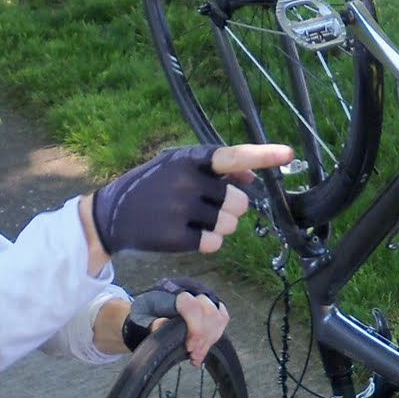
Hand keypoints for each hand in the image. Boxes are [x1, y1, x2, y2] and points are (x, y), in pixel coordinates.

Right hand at [92, 142, 292, 254]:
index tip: (288, 154)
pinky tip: (186, 234)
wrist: (110, 215)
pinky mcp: (175, 236)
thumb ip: (215, 170)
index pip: (233, 155)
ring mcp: (179, 208)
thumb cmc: (153, 188)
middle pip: (240, 202)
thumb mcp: (178, 168)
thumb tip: (252, 176)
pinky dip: (207, 243)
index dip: (262, 155)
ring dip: (220, 227)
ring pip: (230, 225)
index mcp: (188, 159)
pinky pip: (214, 243)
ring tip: (193, 220)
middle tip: (208, 207)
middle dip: (232, 209)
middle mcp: (185, 180)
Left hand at [123, 277, 228, 365]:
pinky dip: (214, 336)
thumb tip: (161, 324)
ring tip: (196, 356)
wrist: (149, 312)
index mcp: (173, 290)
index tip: (189, 348)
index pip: (192, 306)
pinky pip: (222, 319)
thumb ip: (149, 322)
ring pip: (219, 317)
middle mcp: (192, 289)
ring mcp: (203, 296)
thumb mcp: (140, 319)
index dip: (195, 329)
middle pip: (209, 312)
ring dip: (209, 340)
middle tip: (193, 356)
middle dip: (203, 338)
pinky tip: (203, 349)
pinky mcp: (212, 304)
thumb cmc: (144, 315)